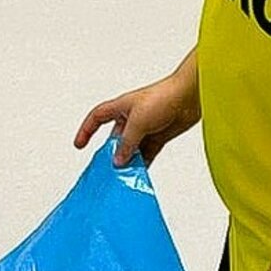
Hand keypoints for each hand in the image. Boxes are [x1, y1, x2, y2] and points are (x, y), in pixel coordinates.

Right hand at [75, 68, 199, 167]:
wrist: (190, 96)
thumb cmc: (164, 97)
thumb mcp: (138, 122)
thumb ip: (127, 143)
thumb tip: (118, 160)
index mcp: (120, 107)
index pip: (97, 118)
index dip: (86, 130)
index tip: (80, 145)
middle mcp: (131, 118)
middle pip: (115, 138)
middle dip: (111, 153)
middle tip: (107, 168)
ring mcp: (145, 127)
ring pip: (131, 148)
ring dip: (128, 160)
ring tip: (124, 174)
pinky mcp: (159, 135)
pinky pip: (147, 153)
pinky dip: (143, 162)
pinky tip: (140, 172)